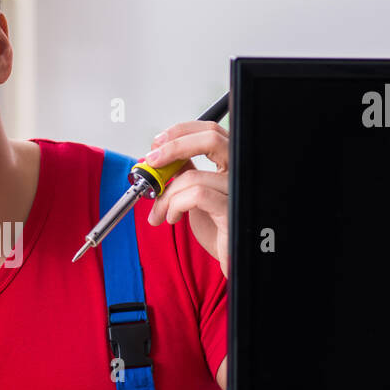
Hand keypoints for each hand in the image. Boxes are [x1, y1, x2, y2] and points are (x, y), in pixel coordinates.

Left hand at [141, 119, 228, 277]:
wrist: (228, 258)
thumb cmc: (216, 229)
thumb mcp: (195, 194)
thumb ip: (186, 172)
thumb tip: (162, 156)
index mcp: (229, 164)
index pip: (211, 131)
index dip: (181, 131)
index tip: (158, 143)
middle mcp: (237, 172)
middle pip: (211, 138)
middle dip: (173, 147)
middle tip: (152, 161)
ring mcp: (236, 189)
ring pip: (192, 175)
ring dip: (166, 195)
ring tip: (160, 212)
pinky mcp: (231, 209)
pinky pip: (196, 196)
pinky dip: (175, 205)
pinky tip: (173, 217)